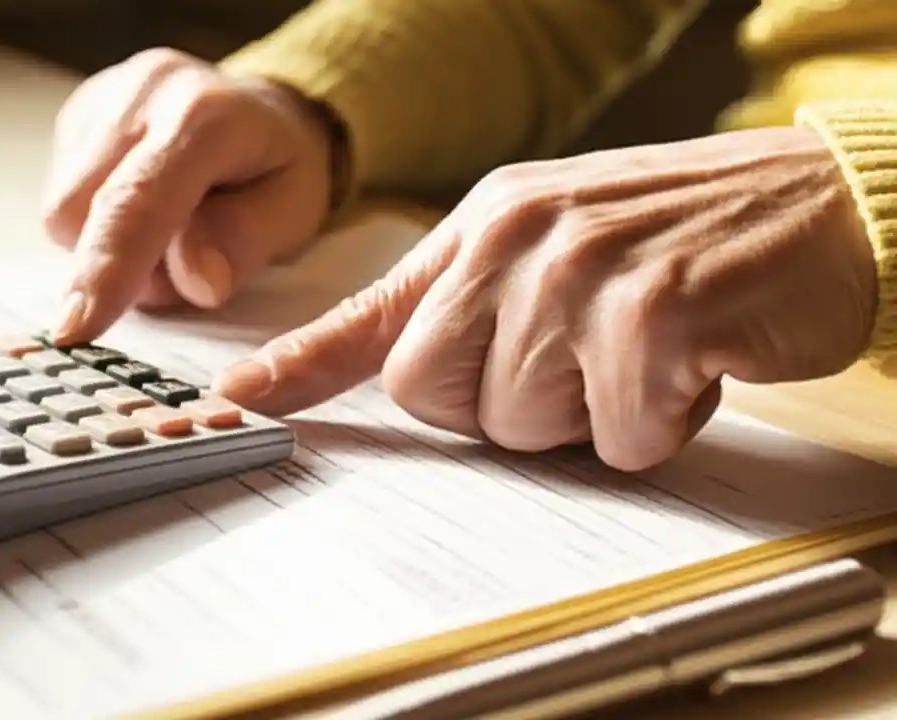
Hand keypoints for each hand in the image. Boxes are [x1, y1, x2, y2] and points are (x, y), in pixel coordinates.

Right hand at [43, 48, 335, 343]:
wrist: (259, 109)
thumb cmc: (276, 166)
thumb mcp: (291, 211)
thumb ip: (242, 242)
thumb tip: (194, 279)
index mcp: (206, 115)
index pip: (140, 198)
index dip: (108, 267)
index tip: (78, 328)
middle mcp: (143, 94)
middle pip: (79, 209)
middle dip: (114, 263)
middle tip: (176, 262)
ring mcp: (101, 98)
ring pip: (63, 210)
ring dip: (105, 246)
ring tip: (163, 230)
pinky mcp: (75, 115)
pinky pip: (60, 195)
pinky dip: (95, 224)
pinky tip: (139, 207)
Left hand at [214, 127, 876, 470]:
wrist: (819, 206)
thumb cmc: (681, 237)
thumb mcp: (556, 243)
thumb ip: (473, 302)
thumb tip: (398, 371)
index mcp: (485, 223)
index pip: (370, 311)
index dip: (297, 367)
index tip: (233, 404)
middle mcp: (519, 236)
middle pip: (430, 392)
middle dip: (502, 407)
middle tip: (578, 360)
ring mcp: (581, 269)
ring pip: (518, 423)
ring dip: (587, 417)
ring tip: (642, 351)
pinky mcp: (649, 312)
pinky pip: (614, 437)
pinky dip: (655, 425)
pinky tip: (689, 363)